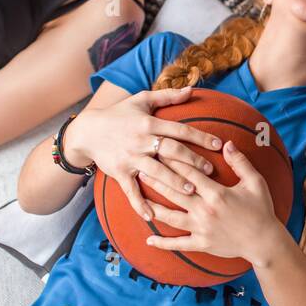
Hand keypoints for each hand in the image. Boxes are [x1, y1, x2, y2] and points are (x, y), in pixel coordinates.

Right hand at [60, 86, 222, 219]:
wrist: (87, 131)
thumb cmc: (118, 114)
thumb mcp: (142, 100)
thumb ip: (168, 96)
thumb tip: (192, 89)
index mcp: (149, 123)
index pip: (180, 130)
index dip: (200, 136)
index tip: (219, 144)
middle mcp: (141, 140)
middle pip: (171, 151)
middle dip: (192, 161)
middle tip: (210, 170)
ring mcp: (130, 158)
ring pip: (155, 172)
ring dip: (173, 182)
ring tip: (191, 190)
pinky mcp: (119, 172)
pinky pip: (130, 190)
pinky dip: (139, 204)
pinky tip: (151, 216)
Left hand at [142, 142, 280, 264]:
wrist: (265, 242)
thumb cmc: (261, 209)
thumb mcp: (255, 182)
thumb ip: (239, 162)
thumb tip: (226, 143)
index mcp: (216, 193)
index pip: (189, 173)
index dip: (173, 161)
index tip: (161, 150)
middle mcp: (205, 210)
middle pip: (175, 191)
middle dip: (157, 178)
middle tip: (142, 168)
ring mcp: (201, 228)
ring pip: (170, 216)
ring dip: (153, 206)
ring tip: (139, 196)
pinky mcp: (201, 243)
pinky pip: (178, 244)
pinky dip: (162, 243)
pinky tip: (149, 238)